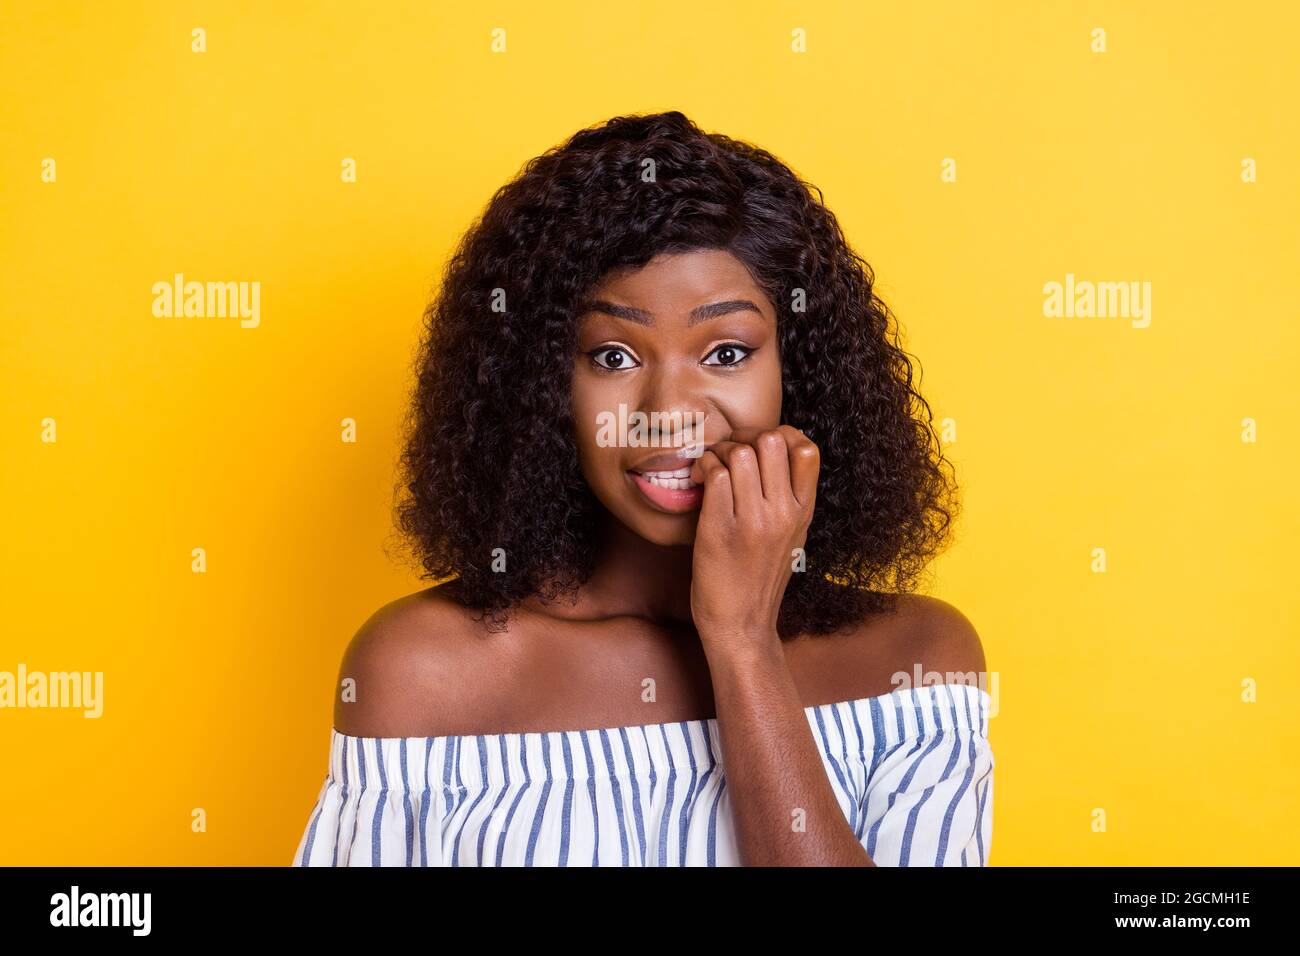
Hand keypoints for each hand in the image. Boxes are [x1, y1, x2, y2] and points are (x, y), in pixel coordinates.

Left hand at [688, 425, 819, 650]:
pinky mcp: (721, 529)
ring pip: (741, 453)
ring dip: (719, 452)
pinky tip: (698, 482)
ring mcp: (754, 521)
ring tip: (711, 469)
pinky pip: (716, 475)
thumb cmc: (759, 578)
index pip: (807, 449)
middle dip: (745, 436)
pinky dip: (703, 468)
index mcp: (803, 512)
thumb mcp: (790, 537)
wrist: (741, 625)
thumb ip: (789, 498)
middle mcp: (784, 513)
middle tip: (728, 452)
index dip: (781, 435)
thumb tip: (776, 452)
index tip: (759, 446)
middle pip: (772, 441)